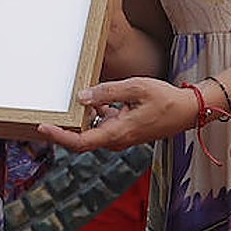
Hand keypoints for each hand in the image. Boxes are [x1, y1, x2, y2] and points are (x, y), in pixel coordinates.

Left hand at [35, 77, 198, 152]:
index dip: (59, 136)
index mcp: (118, 133)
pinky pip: (103, 124)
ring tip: (65, 101)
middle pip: (82, 139)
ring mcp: (121, 137)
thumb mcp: (135, 88)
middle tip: (45, 113)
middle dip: (64, 128)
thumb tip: (82, 97)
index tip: (42, 127)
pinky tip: (94, 98)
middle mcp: (117, 139)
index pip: (81, 142)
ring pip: (92, 130)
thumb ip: (107, 93)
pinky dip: (94, 113)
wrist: (188, 111)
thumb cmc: (165, 99)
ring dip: (80, 119)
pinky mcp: (125, 131)